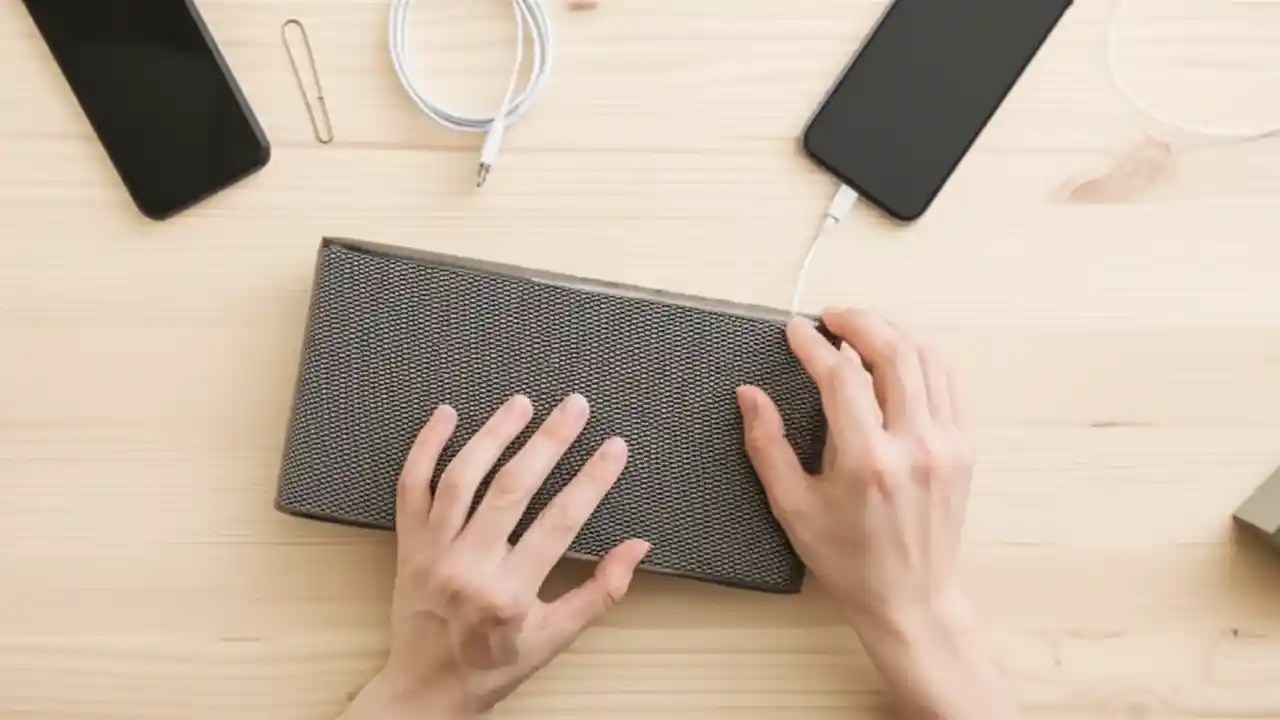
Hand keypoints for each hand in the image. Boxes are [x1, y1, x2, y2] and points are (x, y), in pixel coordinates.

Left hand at [341, 394, 649, 719]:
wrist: (423, 691)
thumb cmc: (491, 667)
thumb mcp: (554, 639)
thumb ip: (599, 593)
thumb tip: (637, 548)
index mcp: (510, 594)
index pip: (561, 522)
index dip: (592, 479)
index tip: (614, 447)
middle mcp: (469, 567)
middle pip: (512, 488)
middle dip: (549, 441)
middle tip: (575, 406)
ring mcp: (433, 552)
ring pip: (462, 478)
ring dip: (493, 434)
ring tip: (521, 403)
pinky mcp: (408, 544)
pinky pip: (411, 486)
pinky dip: (425, 447)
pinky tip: (445, 415)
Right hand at [738, 309, 1016, 719]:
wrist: (910, 599)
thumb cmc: (847, 560)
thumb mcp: (793, 508)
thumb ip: (767, 446)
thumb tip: (749, 393)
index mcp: (867, 463)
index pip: (842, 378)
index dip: (814, 345)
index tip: (794, 330)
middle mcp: (914, 446)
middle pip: (893, 352)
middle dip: (858, 321)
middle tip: (829, 316)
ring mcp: (946, 445)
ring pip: (927, 359)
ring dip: (892, 332)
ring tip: (860, 328)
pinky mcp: (964, 448)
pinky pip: (949, 382)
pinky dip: (923, 356)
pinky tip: (899, 353)